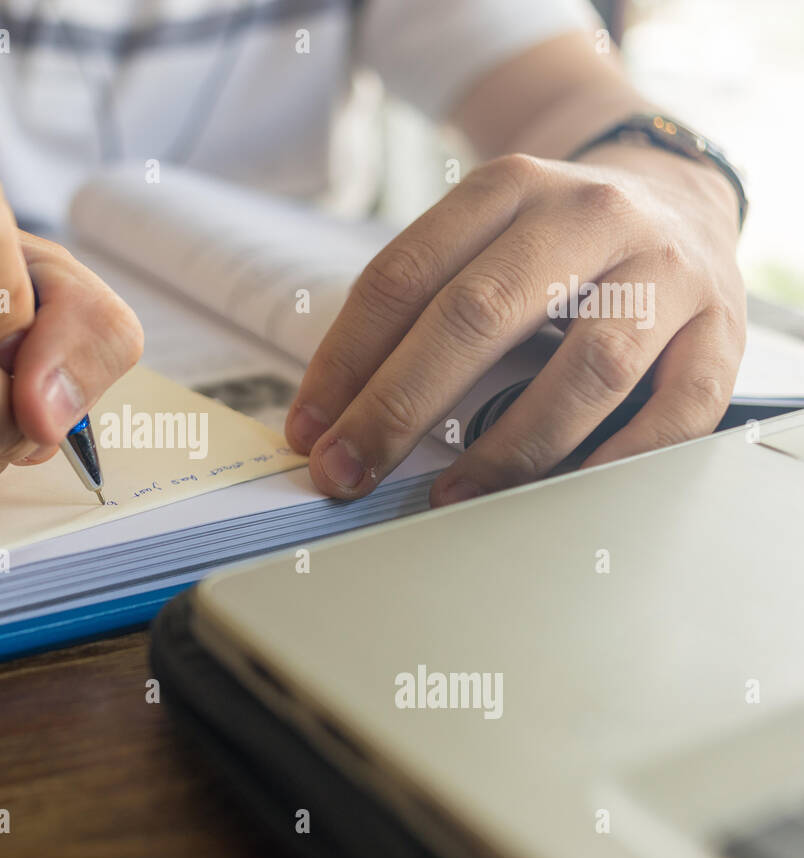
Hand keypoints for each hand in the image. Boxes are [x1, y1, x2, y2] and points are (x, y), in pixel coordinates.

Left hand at [285, 145, 745, 504]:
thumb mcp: (481, 240)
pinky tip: (560, 494)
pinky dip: (616, 461)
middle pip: (477, 316)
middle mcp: (586, 216)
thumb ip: (418, 309)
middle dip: (398, 408)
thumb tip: (337, 419)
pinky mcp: (721, 329)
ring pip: (586, 368)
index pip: (403, 277)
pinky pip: (677, 410)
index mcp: (506, 188)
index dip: (344, 361)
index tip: (307, 431)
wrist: (680, 195)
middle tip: (346, 473)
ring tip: (447, 498)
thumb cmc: (554, 243)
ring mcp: (664, 270)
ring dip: (507, 447)